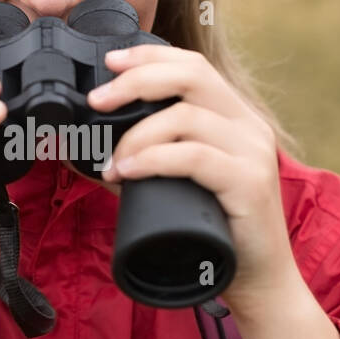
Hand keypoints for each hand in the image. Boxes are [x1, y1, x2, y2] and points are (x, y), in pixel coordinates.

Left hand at [87, 44, 301, 319]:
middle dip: (135, 82)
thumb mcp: (177, 183)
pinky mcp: (250, 183)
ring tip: (111, 164)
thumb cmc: (214, 231)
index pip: (193, 65)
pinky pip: (195, 156)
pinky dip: (154, 159)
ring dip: (136, 136)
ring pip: (186, 117)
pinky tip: (129, 171)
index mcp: (235, 116)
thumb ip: (144, 158)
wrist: (257, 281)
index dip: (149, 56)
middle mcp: (249, 125)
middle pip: (191, 75)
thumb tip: (82, 147)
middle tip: (96, 102)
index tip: (109, 62)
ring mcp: (253, 152)